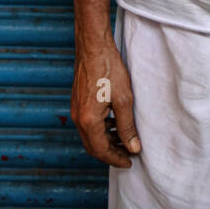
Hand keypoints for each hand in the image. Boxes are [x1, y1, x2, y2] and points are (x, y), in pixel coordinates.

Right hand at [71, 42, 140, 167]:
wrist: (93, 46)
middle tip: (129, 155)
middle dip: (111, 153)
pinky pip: (88, 124)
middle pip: (93, 146)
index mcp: (89, 120)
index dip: (116, 159)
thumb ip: (127, 126)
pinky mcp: (78, 102)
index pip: (101, 151)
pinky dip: (101, 130)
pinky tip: (115, 124)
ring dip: (106, 141)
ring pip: (90, 136)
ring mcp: (76, 110)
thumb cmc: (108, 68)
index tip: (130, 162)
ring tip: (125, 140)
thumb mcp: (123, 99)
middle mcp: (78, 118)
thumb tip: (133, 147)